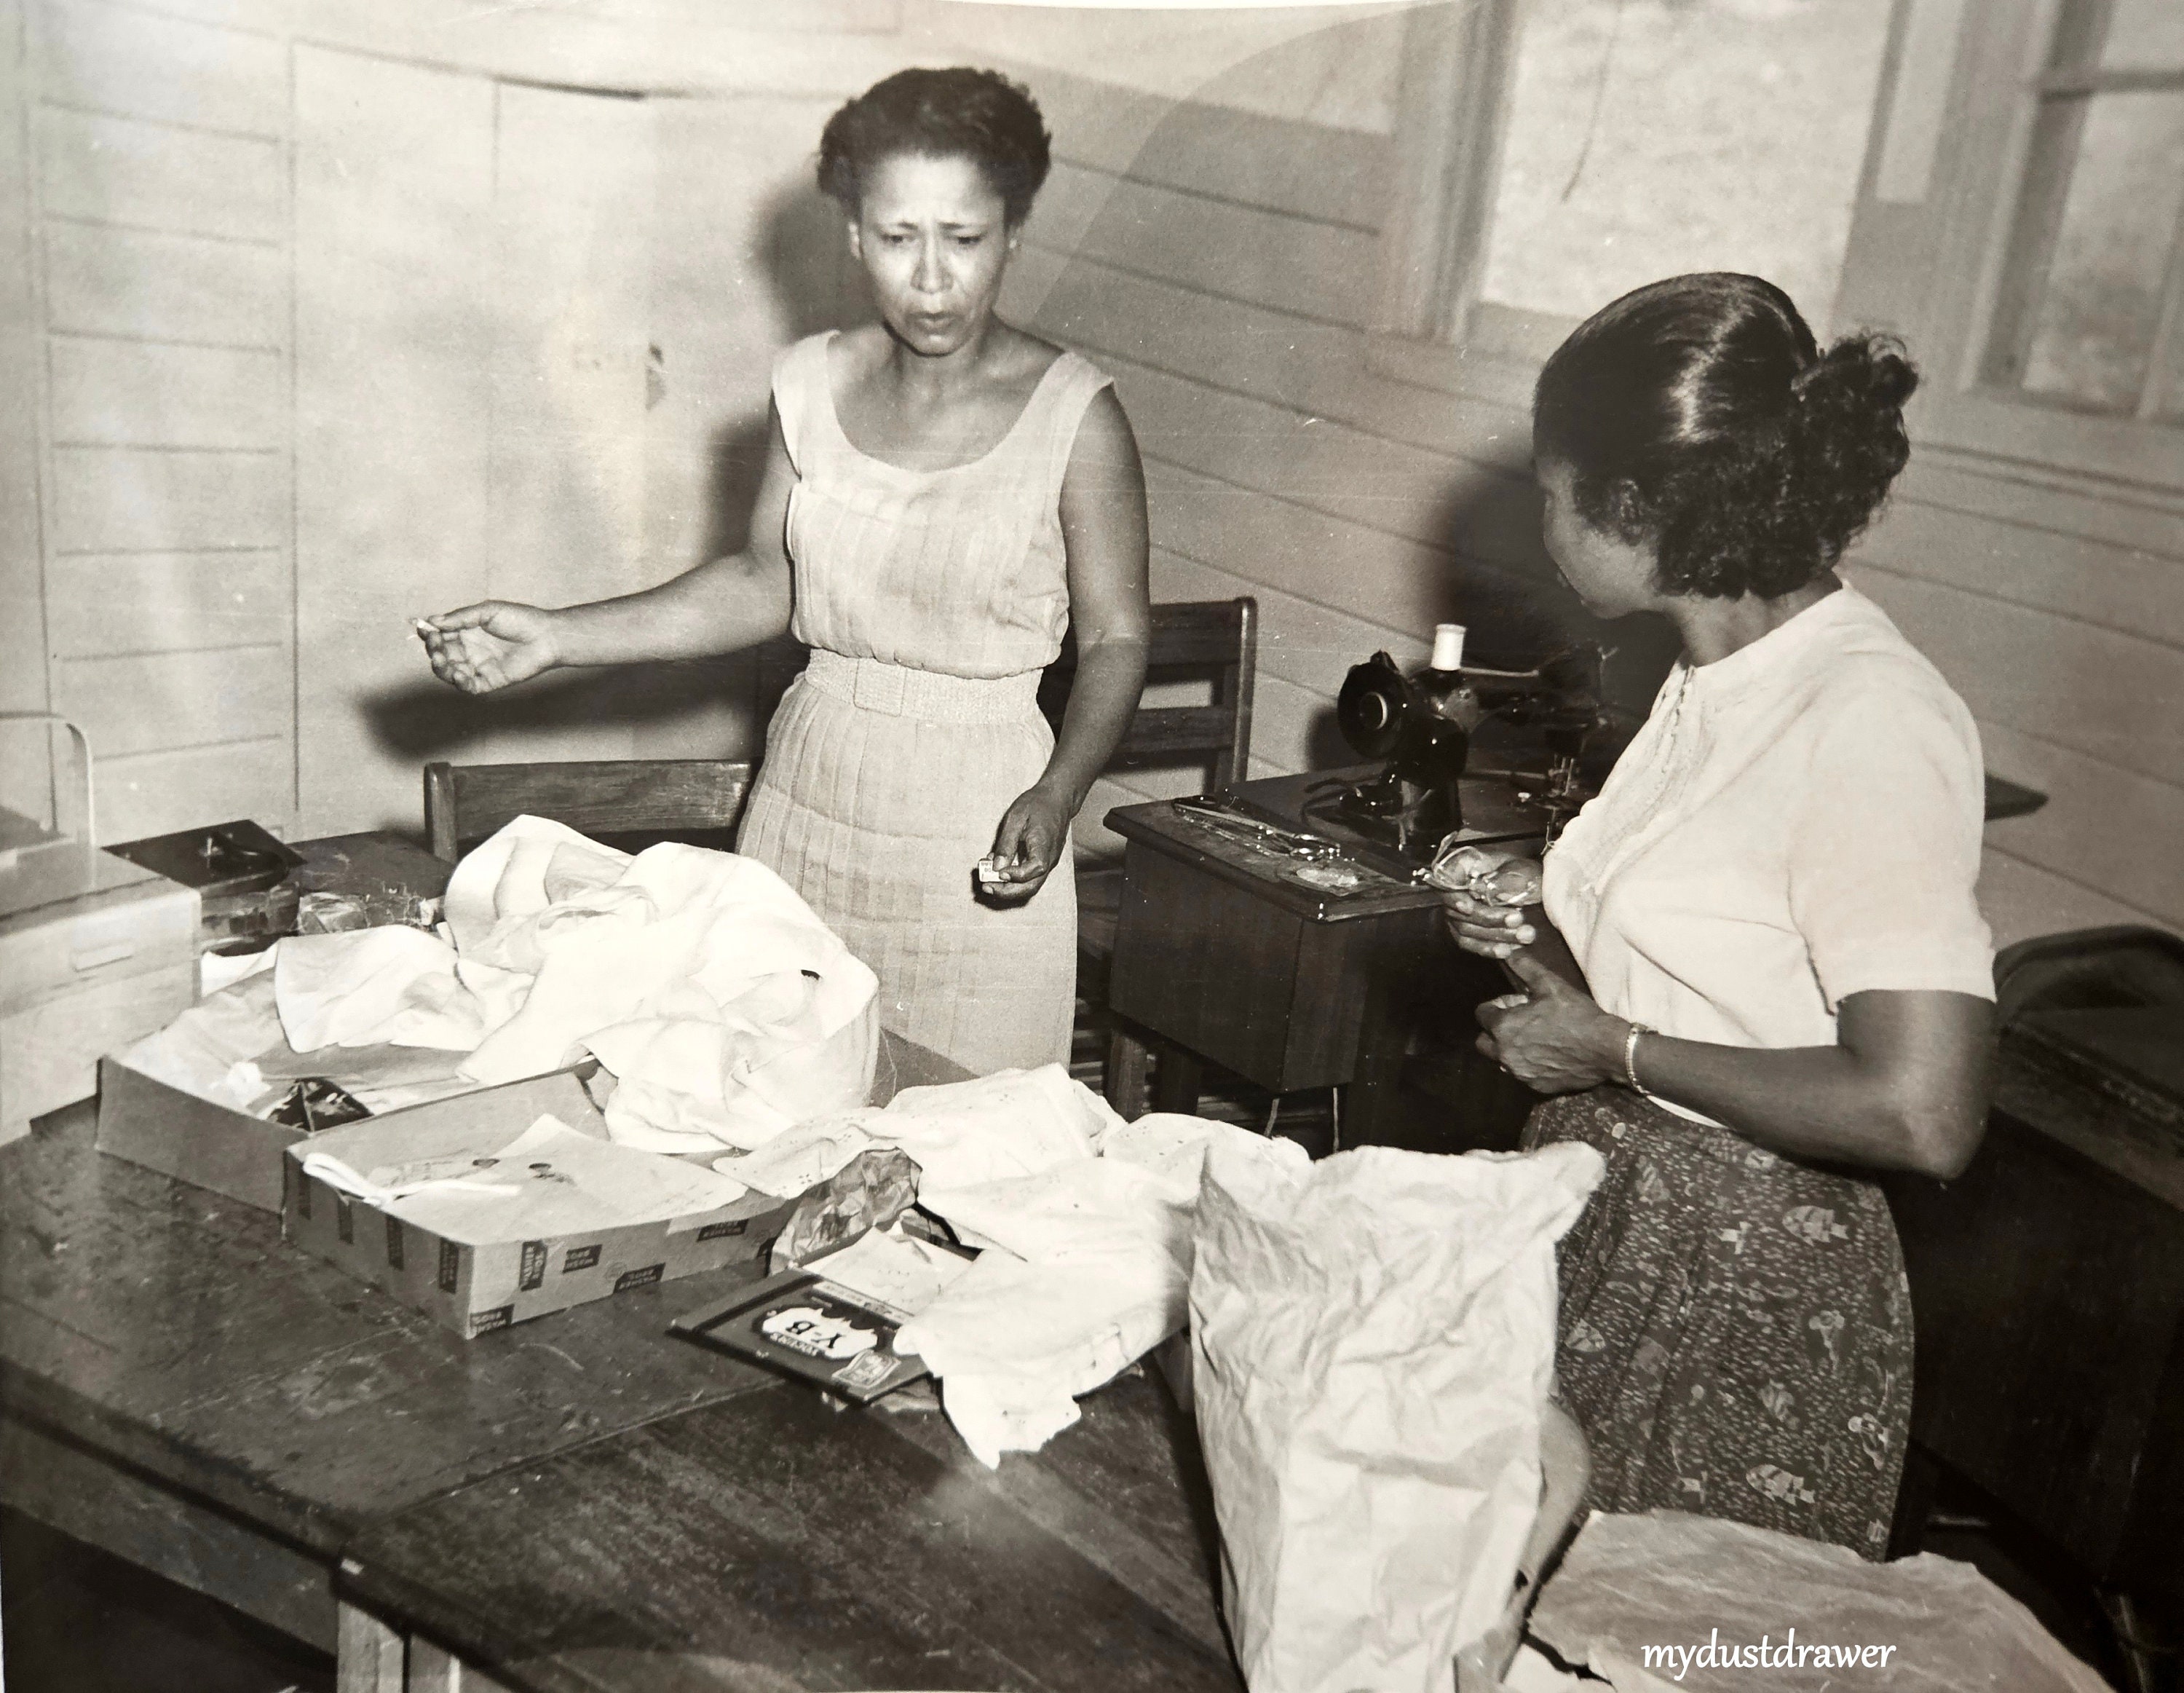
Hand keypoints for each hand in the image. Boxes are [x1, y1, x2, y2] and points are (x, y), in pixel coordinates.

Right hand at [416, 601, 559, 694]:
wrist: (546, 637)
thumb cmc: (519, 619)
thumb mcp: (488, 611)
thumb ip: (461, 617)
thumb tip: (432, 621)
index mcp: (466, 631)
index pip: (439, 635)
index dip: (429, 633)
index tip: (425, 630)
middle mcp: (469, 649)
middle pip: (441, 654)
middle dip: (433, 651)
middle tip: (436, 646)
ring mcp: (478, 666)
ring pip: (450, 672)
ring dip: (441, 668)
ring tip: (441, 661)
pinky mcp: (490, 681)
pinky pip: (469, 686)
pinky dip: (461, 683)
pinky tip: (460, 675)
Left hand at [980, 786, 1072, 904]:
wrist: (1058, 799)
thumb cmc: (1037, 804)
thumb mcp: (1016, 818)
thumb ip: (1007, 843)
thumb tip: (997, 866)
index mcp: (1045, 847)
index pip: (1034, 870)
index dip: (1015, 876)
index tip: (997, 873)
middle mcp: (1049, 859)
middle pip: (1031, 887)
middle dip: (1008, 892)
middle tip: (986, 887)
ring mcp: (1048, 862)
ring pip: (1030, 885)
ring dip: (1010, 889)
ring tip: (988, 882)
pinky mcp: (1044, 862)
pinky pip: (1030, 877)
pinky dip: (1014, 880)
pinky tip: (998, 871)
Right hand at [1432, 848, 1542, 959]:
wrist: (1528, 887)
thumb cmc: (1521, 872)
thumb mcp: (1519, 869)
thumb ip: (1504, 880)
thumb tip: (1490, 892)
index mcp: (1460, 866)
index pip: (1445, 881)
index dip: (1454, 897)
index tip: (1469, 909)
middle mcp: (1453, 890)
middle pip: (1458, 909)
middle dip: (1489, 918)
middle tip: (1516, 919)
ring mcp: (1456, 912)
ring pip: (1465, 929)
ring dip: (1494, 935)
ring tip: (1523, 935)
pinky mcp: (1464, 931)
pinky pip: (1470, 943)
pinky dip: (1488, 948)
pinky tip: (1507, 949)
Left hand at [1475, 952, 1626, 1094]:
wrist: (1605, 1049)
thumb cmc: (1576, 1015)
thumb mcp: (1550, 984)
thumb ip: (1525, 967)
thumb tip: (1509, 953)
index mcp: (1504, 1027)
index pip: (1482, 1014)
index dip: (1497, 1005)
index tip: (1516, 1003)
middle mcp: (1505, 1054)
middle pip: (1484, 1042)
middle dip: (1495, 1031)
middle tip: (1520, 1021)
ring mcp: (1520, 1073)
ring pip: (1502, 1059)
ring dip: (1510, 1048)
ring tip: (1536, 1037)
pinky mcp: (1536, 1086)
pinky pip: (1523, 1074)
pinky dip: (1528, 1064)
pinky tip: (1549, 1054)